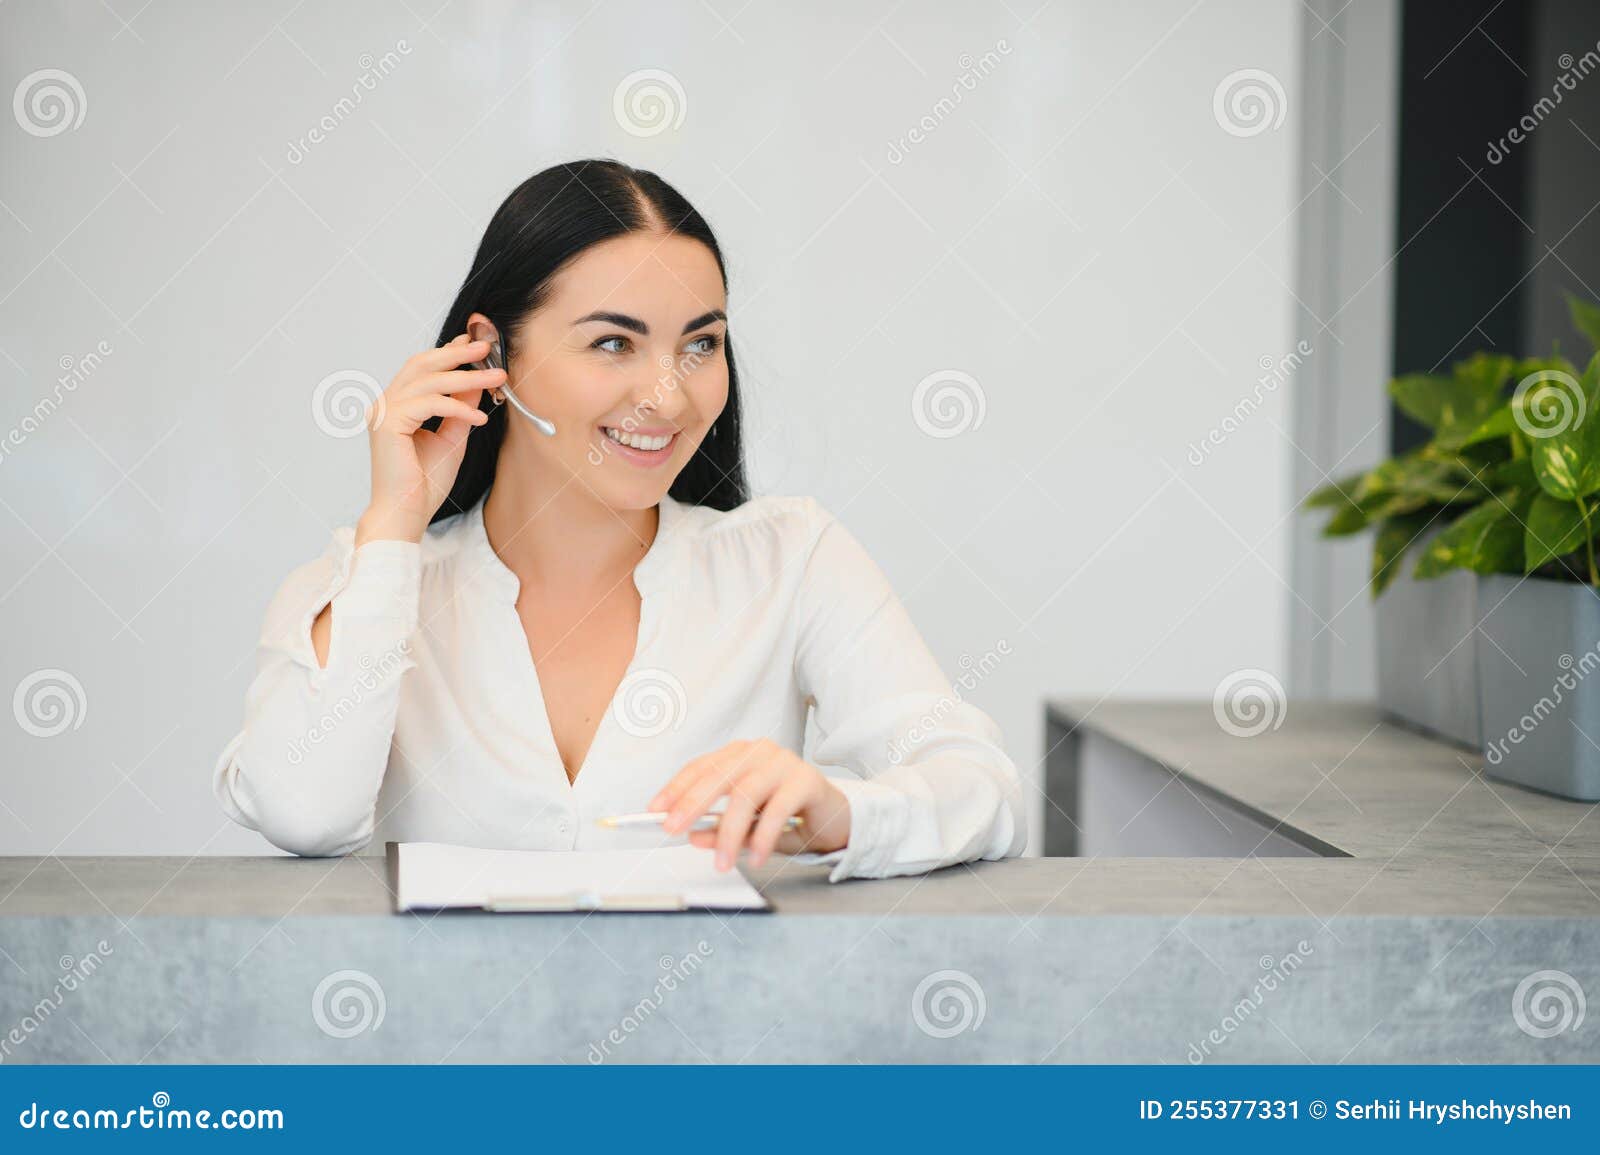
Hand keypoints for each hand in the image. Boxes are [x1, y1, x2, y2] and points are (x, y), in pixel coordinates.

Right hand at [356, 333, 504, 545]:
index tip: (477, 343)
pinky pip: (430, 404)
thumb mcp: (452, 436)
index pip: (422, 368)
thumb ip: (461, 407)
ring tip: (496, 377)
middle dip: (457, 353)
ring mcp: (383, 412)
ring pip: (429, 381)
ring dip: (467, 377)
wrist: (407, 514)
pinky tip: (480, 418)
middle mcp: (385, 404)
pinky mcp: (388, 425)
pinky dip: (458, 408)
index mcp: (396, 405)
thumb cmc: (425, 483)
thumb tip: (477, 380)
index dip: (450, 352)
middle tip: (488, 347)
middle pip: (422, 364)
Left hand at [648, 739, 850, 870]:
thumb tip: (691, 836)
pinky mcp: (807, 779)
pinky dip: (762, 837)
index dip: (676, 787)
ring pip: (746, 794)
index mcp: (740, 755)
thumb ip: (720, 828)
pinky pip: (778, 810)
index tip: (655, 810)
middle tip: (673, 830)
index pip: (701, 766)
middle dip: (692, 804)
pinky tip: (754, 858)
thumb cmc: (788, 816)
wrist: (835, 818)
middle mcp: (760, 752)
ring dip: (729, 832)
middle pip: (719, 774)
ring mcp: (784, 762)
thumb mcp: (747, 827)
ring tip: (721, 862)